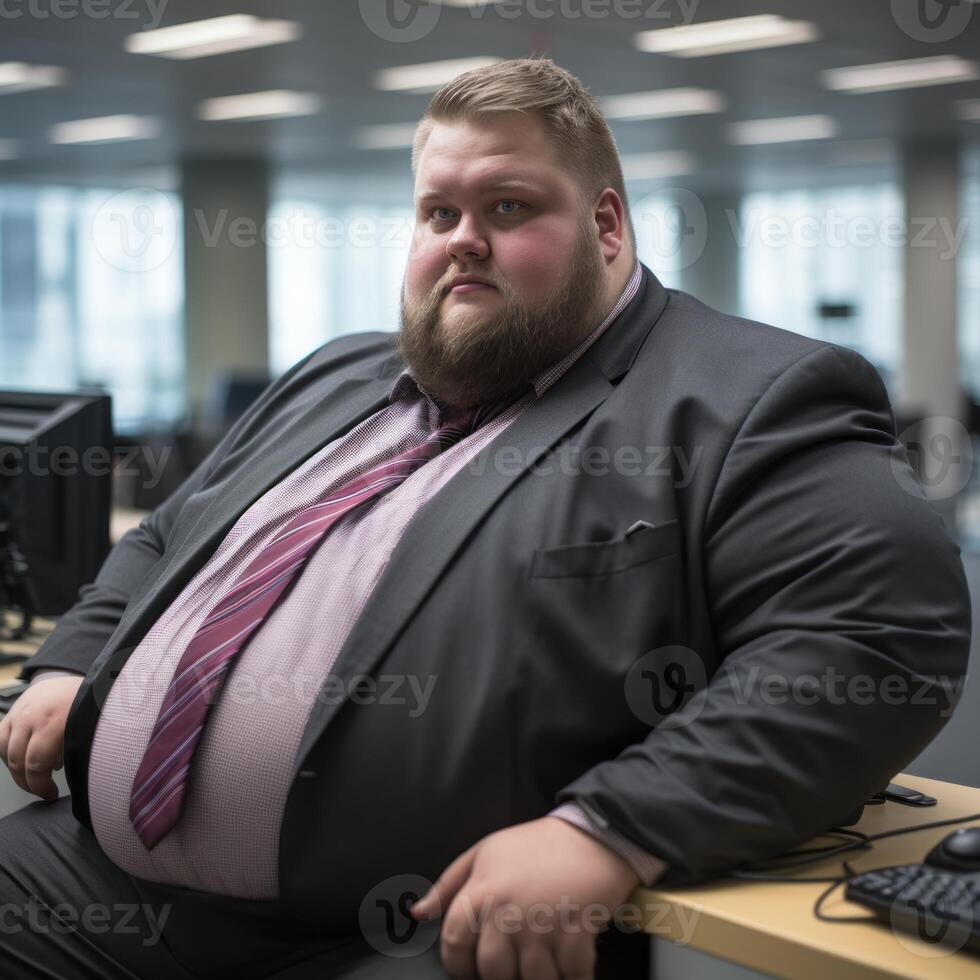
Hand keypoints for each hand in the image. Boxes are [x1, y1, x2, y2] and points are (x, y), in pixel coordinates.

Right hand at [0, 676, 83, 799]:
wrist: (75, 675)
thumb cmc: (88, 702)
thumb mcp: (87, 725)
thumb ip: (73, 750)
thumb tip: (60, 775)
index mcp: (56, 720)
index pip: (36, 764)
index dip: (40, 786)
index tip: (50, 794)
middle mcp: (32, 717)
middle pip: (18, 761)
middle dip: (29, 783)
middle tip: (42, 790)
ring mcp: (19, 713)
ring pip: (6, 752)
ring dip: (16, 770)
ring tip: (33, 776)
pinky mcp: (11, 712)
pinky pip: (0, 739)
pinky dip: (7, 753)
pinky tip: (21, 760)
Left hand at [410, 816, 640, 979]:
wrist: (591, 834)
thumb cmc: (534, 845)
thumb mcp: (484, 853)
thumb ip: (449, 885)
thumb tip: (419, 913)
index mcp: (481, 890)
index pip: (453, 942)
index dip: (458, 966)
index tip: (470, 971)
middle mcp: (508, 909)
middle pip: (492, 971)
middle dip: (502, 974)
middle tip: (515, 962)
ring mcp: (543, 922)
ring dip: (540, 977)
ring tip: (544, 960)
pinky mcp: (576, 931)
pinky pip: (572, 976)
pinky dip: (574, 975)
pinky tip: (570, 960)